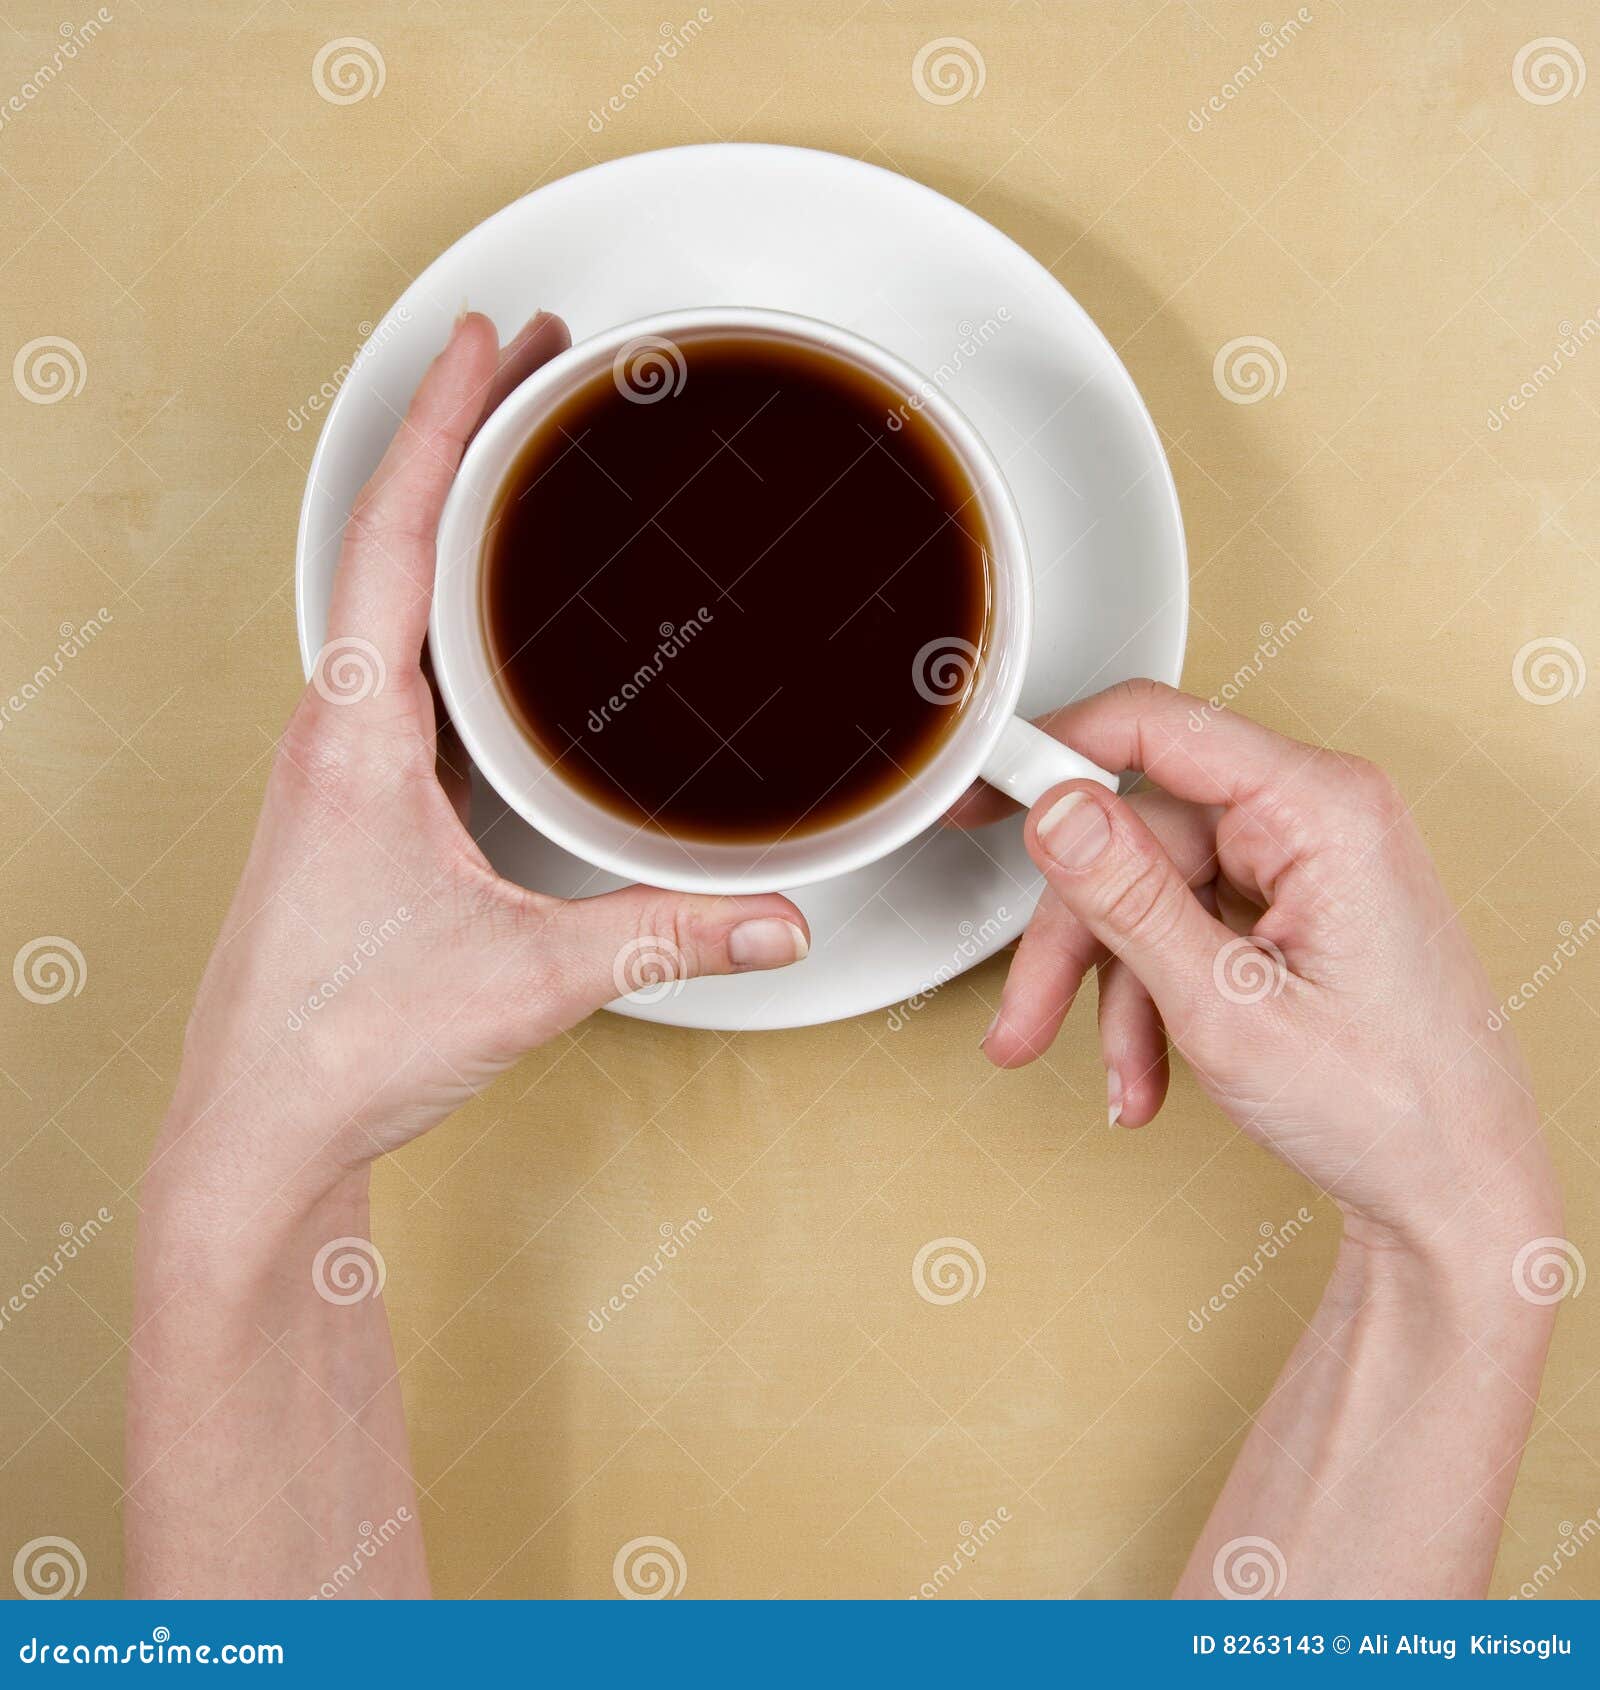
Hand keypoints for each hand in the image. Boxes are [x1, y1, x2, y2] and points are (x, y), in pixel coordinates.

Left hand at [157, 313, 808, 1205]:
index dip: (444, 428)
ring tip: (517, 463)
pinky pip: (402, 671)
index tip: (486, 343)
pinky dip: (446, 608)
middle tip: (529, 367)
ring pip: (390, 602)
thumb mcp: (531, 979)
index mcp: (352, 740)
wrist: (259, 1125)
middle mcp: (330, 735)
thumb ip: (667, 938)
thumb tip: (774, 917)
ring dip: (448, 519)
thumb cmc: (341, 1044)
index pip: (397, 539)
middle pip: (392, 541)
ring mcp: (335, 767)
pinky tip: (492, 620)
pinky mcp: (351, 804)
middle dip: (460, 438)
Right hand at [953, 680, 1557, 1258]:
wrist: (1458, 1198)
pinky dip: (1154, 1002)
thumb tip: (1057, 811)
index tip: (981, 790)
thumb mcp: (1227, 1007)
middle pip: (1137, 838)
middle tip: (1024, 1012)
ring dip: (1115, 990)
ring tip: (1117, 1074)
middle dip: (1077, 939)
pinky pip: (1186, 929)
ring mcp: (1305, 867)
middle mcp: (1315, 821)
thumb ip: (1130, 899)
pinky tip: (1150, 1072)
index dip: (1051, 752)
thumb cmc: (1393, 1111)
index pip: (1154, 728)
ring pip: (1150, 894)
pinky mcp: (1295, 911)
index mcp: (1320, 810)